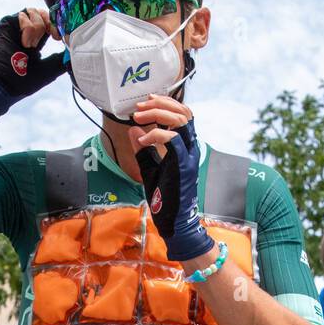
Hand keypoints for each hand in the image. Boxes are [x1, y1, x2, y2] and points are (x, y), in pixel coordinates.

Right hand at [0, 10, 65, 121]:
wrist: (6, 86)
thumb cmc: (24, 82)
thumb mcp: (49, 69)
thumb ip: (61, 59)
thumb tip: (75, 52)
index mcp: (35, 42)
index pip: (48, 24)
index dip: (56, 26)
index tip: (60, 37)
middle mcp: (24, 33)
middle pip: (41, 13)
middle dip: (50, 22)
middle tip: (52, 35)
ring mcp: (15, 28)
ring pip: (33, 11)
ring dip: (38, 27)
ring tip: (31, 46)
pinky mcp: (5, 25)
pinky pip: (23, 15)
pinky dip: (29, 28)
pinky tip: (25, 43)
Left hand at [129, 97, 213, 262]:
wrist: (173, 221)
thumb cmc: (164, 198)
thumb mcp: (149, 168)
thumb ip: (142, 149)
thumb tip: (133, 130)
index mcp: (185, 146)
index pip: (182, 114)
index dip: (165, 103)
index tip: (145, 103)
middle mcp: (190, 148)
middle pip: (183, 112)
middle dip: (159, 104)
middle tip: (139, 108)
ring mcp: (189, 156)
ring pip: (180, 120)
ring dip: (157, 114)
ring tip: (138, 118)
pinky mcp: (183, 166)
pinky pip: (173, 140)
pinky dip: (155, 135)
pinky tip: (142, 141)